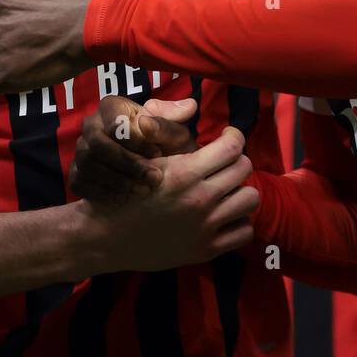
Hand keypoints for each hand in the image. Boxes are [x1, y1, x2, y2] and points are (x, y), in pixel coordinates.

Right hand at [69, 95, 197, 203]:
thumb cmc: (163, 146)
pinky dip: (101, 193)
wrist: (152, 172)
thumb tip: (187, 107)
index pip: (115, 121)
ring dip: (117, 180)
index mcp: (112, 107)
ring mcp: (80, 150)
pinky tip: (123, 200)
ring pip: (88, 164)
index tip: (158, 152)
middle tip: (153, 178)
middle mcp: (91, 125)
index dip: (136, 139)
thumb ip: (176, 122)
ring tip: (142, 191)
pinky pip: (80, 183)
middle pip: (98, 143)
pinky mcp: (76, 173)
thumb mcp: (173, 134)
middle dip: (127, 163)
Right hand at [81, 125, 258, 271]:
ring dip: (240, 189)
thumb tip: (191, 107)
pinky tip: (224, 215)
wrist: (106, 236)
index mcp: (185, 172)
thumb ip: (171, 135)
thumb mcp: (145, 158)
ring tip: (226, 188)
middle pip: (244, 168)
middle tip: (224, 161)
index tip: (227, 135)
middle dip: (237, 159)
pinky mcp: (206, 249)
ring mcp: (205, 226)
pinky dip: (239, 221)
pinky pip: (244, 231)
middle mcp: (200, 199)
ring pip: (250, 198)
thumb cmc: (123, 191)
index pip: (232, 146)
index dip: (234, 135)